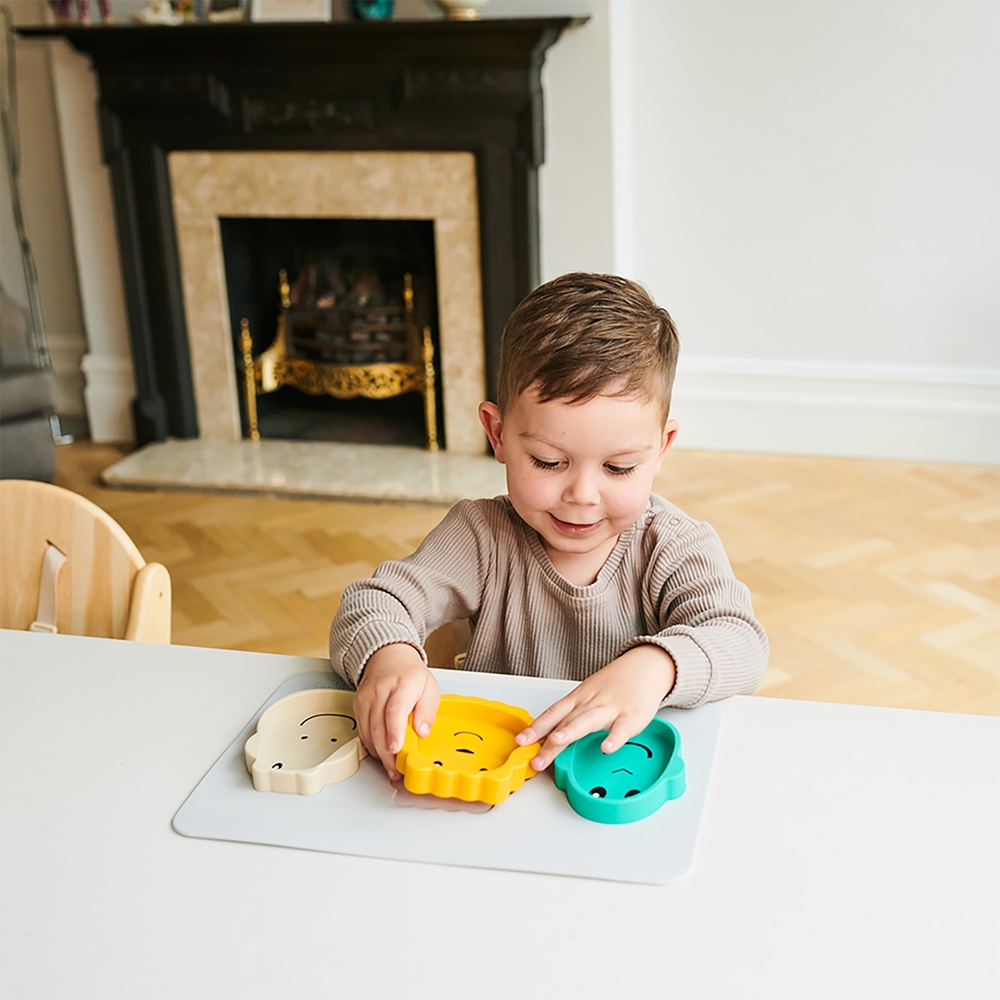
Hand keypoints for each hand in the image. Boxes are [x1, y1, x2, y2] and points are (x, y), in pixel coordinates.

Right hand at [354, 643, 439, 780]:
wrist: (388, 658)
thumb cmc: (411, 676)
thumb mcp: (430, 689)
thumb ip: (428, 711)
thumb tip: (422, 731)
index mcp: (403, 685)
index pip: (395, 710)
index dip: (394, 732)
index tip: (396, 749)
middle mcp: (381, 691)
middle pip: (379, 726)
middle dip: (387, 753)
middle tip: (396, 770)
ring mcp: (366, 699)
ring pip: (368, 732)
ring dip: (379, 754)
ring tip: (391, 767)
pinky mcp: (358, 706)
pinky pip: (363, 731)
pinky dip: (372, 746)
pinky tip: (382, 753)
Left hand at [515, 645, 675, 770]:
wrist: (645, 666)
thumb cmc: (615, 684)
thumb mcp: (588, 695)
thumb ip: (572, 716)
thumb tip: (550, 736)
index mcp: (578, 699)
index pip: (552, 713)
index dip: (535, 728)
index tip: (520, 742)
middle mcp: (590, 703)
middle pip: (565, 721)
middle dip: (547, 740)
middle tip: (534, 758)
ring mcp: (610, 708)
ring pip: (587, 720)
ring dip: (571, 731)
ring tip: (556, 742)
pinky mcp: (632, 716)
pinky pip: (622, 728)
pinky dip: (614, 738)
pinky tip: (606, 748)